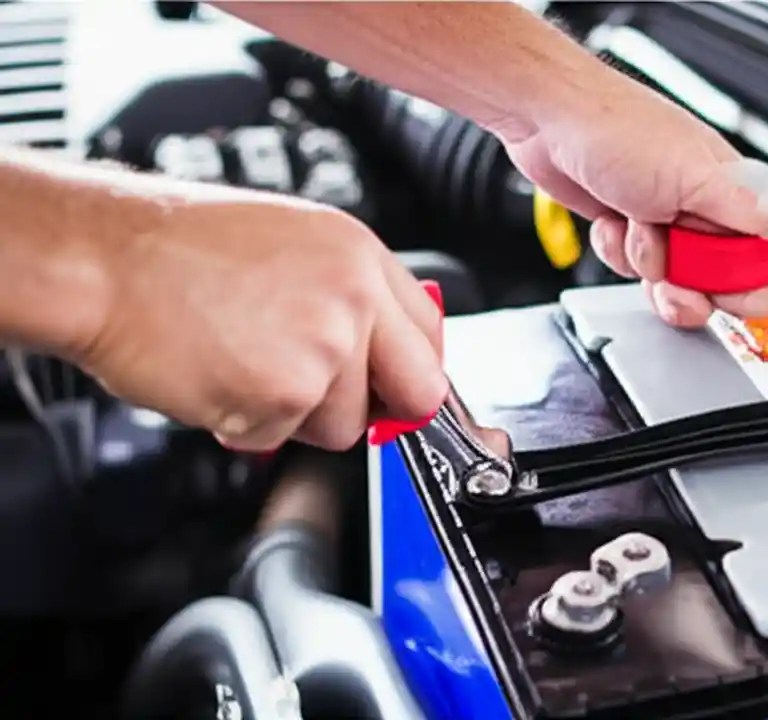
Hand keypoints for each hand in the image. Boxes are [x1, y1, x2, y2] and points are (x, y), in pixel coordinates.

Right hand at [66, 187, 445, 451]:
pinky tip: (217, 376)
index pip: (430, 334)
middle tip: (332, 398)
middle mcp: (354, 301)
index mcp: (360, 256)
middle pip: (417, 392)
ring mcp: (324, 351)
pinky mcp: (283, 397)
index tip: (397, 386)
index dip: (412, 369)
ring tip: (244, 365)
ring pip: (344, 425)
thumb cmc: (172, 246)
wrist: (102, 258)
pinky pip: (283, 436)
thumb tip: (379, 345)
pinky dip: (247, 423)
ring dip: (297, 414)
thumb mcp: (290, 241)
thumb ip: (347, 293)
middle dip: (379, 408)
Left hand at [495, 76, 767, 327]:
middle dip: (696, 282)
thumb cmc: (615, 127)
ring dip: (651, 265)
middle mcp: (708, 208)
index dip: (758, 280)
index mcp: (736, 191)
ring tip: (638, 231)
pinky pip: (640, 272)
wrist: (547, 122)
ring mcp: (671, 222)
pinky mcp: (637, 232)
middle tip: (679, 262)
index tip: (737, 286)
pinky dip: (620, 254)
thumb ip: (747, 206)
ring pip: (679, 281)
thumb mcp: (690, 175)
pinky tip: (614, 225)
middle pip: (725, 279)